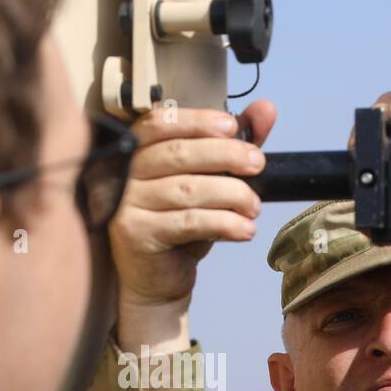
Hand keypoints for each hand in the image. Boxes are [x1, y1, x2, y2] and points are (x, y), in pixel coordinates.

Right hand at [108, 100, 276, 317]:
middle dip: (225, 155)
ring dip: (230, 194)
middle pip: (178, 154)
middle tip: (258, 164)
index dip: (198, 121)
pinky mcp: (135, 234)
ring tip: (255, 206)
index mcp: (136, 152)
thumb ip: (233, 145)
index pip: (161, 123)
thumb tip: (266, 109)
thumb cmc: (181, 228)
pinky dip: (223, 223)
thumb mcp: (209, 181)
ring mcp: (126, 205)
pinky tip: (245, 229)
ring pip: (187, 189)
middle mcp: (124, 175)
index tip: (233, 127)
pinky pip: (187, 222)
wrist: (159, 281)